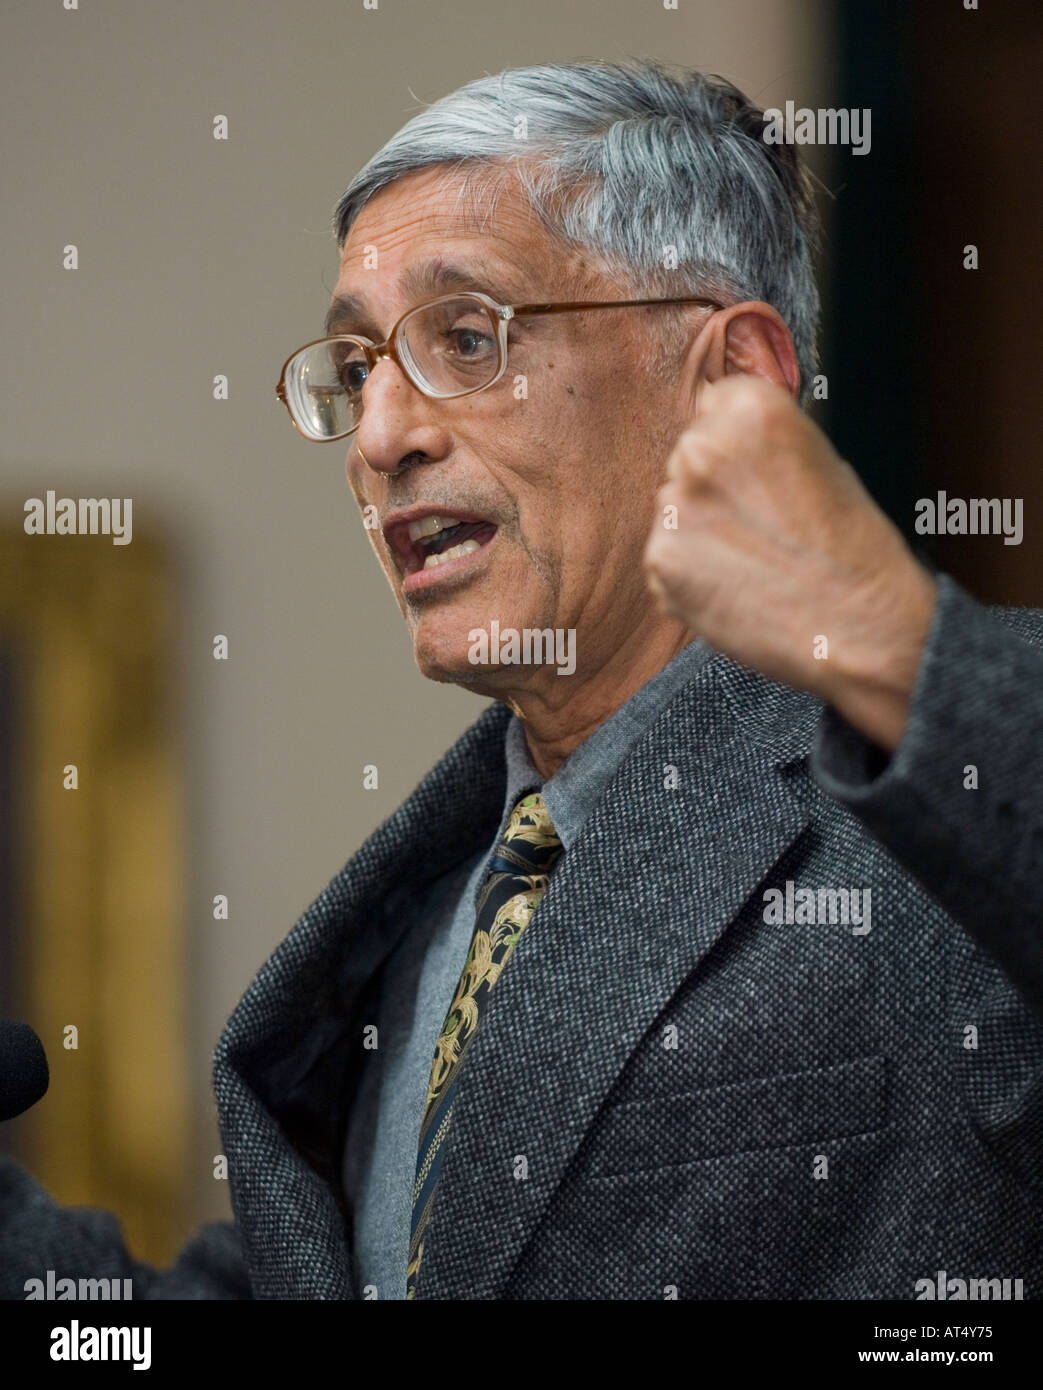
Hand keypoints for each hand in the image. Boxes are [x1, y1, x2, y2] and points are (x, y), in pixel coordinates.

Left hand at [643, 375, 937, 751]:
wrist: (859, 625)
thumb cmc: (852, 549)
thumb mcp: (821, 461)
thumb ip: (762, 444)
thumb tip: (726, 444)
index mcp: (749, 409)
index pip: (715, 405)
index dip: (736, 445)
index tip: (754, 473)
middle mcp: (703, 448)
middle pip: (689, 456)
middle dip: (714, 487)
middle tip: (759, 525)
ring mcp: (674, 505)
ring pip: (673, 507)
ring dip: (699, 529)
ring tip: (752, 561)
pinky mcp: (660, 559)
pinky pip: (665, 556)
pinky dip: (689, 573)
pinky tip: (734, 587)